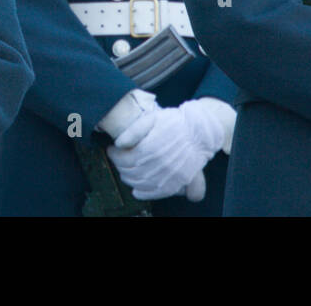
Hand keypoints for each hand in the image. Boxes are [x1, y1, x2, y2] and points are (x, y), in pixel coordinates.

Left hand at [105, 98, 231, 201]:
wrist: (199, 132)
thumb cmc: (174, 122)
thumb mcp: (152, 118)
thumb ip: (133, 130)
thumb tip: (118, 143)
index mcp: (150, 149)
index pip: (123, 159)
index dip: (114, 155)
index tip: (111, 150)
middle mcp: (157, 165)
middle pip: (130, 172)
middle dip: (120, 166)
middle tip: (118, 159)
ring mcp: (167, 176)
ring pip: (139, 183)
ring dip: (128, 178)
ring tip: (126, 171)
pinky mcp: (175, 183)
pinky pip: (154, 193)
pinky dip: (142, 193)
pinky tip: (136, 189)